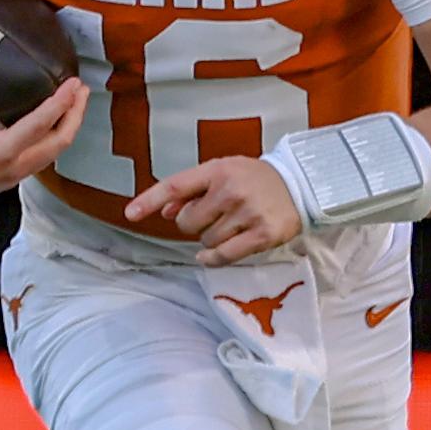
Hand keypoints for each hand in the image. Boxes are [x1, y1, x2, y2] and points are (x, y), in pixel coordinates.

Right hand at [0, 50, 89, 221]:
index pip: (39, 126)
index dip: (60, 103)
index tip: (73, 84)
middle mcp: (12, 168)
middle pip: (59, 143)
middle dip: (75, 116)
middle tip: (82, 90)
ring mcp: (13, 176)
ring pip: (53, 153)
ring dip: (67, 128)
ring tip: (74, 104)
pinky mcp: (9, 178)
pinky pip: (42, 158)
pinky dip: (54, 139)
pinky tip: (51, 125)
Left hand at [127, 155, 303, 266]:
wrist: (300, 185)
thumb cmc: (254, 179)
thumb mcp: (223, 172)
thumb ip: (193, 189)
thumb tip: (165, 210)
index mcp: (217, 170)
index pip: (175, 185)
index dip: (150, 199)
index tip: (130, 214)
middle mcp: (231, 190)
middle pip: (187, 222)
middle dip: (193, 224)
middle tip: (212, 216)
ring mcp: (247, 213)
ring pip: (206, 240)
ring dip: (211, 239)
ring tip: (230, 225)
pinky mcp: (262, 235)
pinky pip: (224, 256)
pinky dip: (213, 259)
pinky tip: (210, 256)